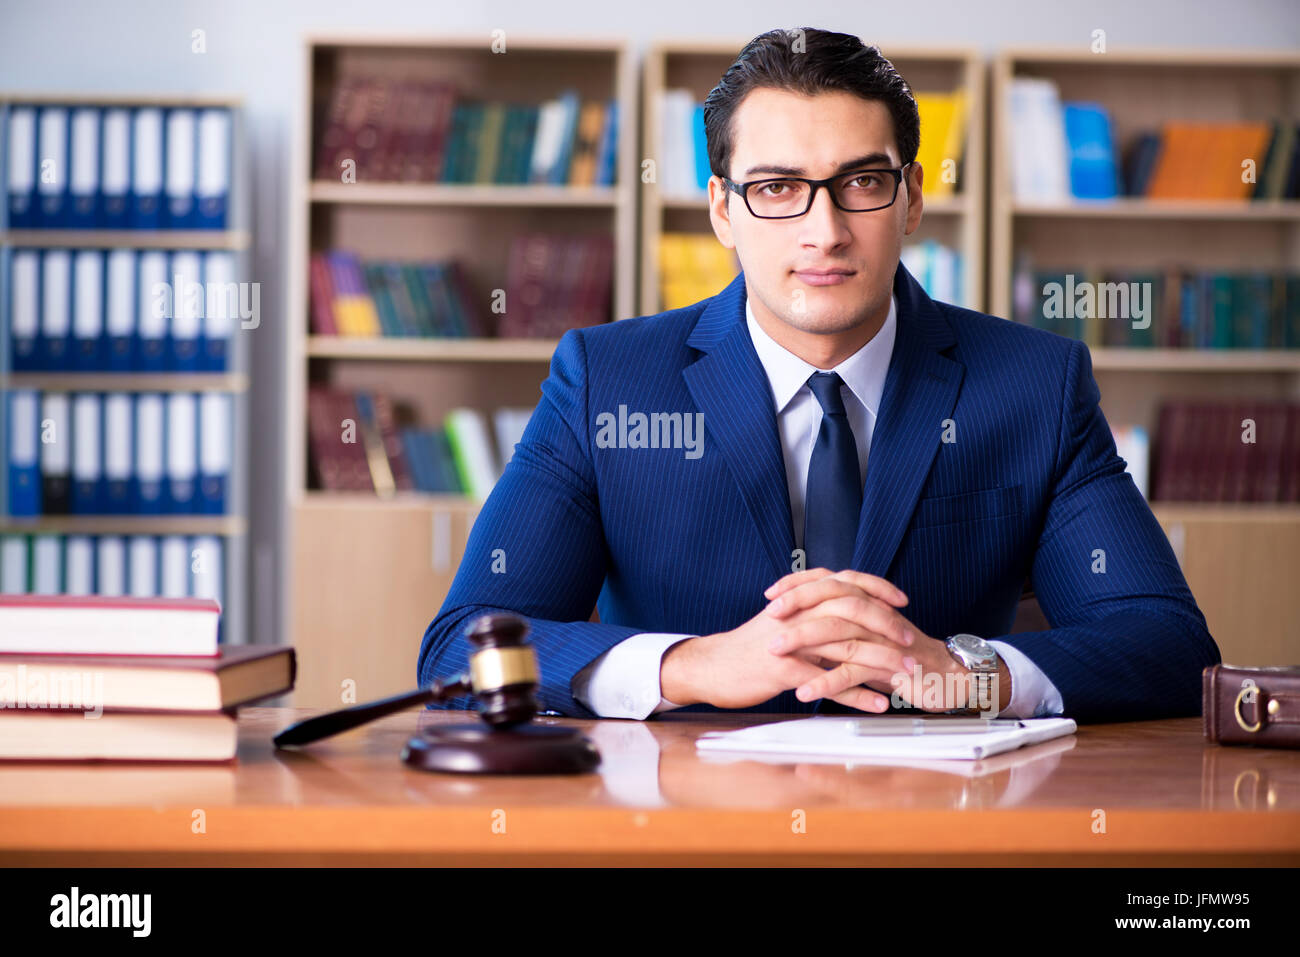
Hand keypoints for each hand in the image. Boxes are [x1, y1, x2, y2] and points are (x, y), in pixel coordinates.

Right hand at [660, 569, 910, 711]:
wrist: (711, 666)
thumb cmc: (748, 647)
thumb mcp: (780, 619)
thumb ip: (809, 609)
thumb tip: (841, 608)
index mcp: (798, 599)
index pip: (845, 582)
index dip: (876, 587)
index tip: (901, 599)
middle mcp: (797, 614)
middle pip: (851, 609)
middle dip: (886, 623)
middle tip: (908, 640)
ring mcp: (790, 641)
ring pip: (845, 646)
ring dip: (880, 660)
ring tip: (905, 674)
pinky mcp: (784, 670)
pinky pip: (828, 681)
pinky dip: (856, 694)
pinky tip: (877, 703)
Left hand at [764, 568, 1006, 712]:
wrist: (945, 677)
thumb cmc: (900, 658)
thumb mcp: (867, 637)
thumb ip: (841, 626)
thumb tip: (804, 619)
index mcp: (868, 604)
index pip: (828, 582)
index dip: (799, 585)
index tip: (770, 595)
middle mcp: (875, 615)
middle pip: (831, 600)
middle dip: (797, 607)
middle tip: (768, 618)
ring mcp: (883, 640)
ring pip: (839, 633)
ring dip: (804, 642)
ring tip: (775, 653)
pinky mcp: (890, 666)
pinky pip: (854, 671)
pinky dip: (827, 681)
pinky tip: (805, 691)